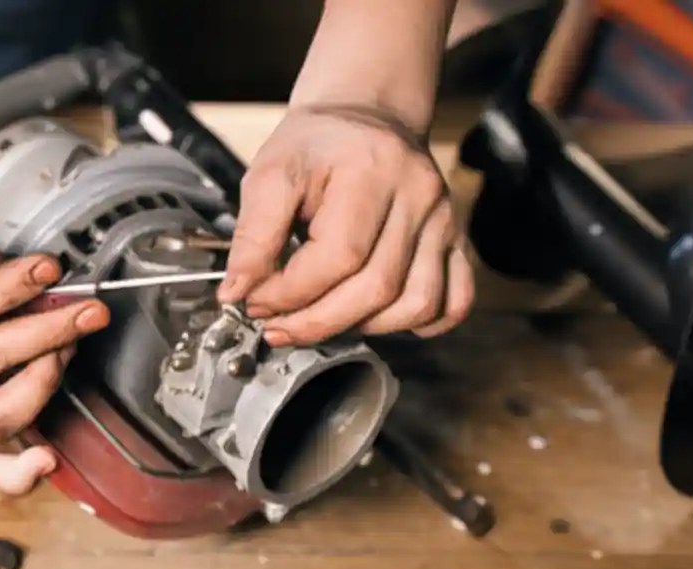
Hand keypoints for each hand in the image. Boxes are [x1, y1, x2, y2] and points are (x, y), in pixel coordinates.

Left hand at [217, 104, 475, 345]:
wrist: (365, 116)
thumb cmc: (317, 145)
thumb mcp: (270, 173)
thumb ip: (252, 234)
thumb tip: (237, 292)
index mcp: (371, 170)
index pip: (338, 257)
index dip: (292, 293)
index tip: (257, 302)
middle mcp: (418, 195)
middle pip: (377, 288)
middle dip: (319, 321)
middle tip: (279, 325)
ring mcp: (444, 221)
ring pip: (417, 304)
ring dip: (364, 328)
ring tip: (323, 320)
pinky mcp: (455, 240)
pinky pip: (454, 301)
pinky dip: (420, 324)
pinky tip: (378, 319)